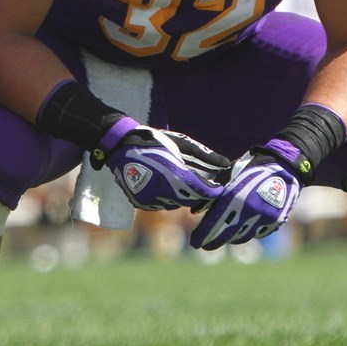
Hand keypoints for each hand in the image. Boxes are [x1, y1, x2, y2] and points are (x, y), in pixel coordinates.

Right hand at [93, 120, 231, 210]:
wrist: (120, 147)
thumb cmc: (154, 141)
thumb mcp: (181, 144)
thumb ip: (205, 156)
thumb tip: (226, 163)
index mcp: (173, 173)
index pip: (200, 190)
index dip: (212, 191)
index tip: (219, 188)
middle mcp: (162, 190)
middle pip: (190, 199)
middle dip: (199, 193)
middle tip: (205, 185)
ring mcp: (150, 199)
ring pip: (176, 204)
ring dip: (183, 195)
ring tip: (181, 181)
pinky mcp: (142, 204)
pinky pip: (162, 205)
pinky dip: (168, 198)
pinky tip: (165, 185)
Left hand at [189, 148, 299, 249]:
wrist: (286, 165)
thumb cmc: (252, 166)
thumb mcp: (230, 174)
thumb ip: (214, 193)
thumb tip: (195, 211)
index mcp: (236, 196)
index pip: (215, 222)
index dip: (203, 234)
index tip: (195, 242)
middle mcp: (249, 210)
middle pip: (227, 234)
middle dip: (213, 241)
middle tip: (205, 245)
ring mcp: (264, 218)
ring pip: (242, 236)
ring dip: (230, 238)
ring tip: (224, 236)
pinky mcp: (276, 222)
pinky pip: (257, 233)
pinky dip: (248, 233)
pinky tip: (242, 229)